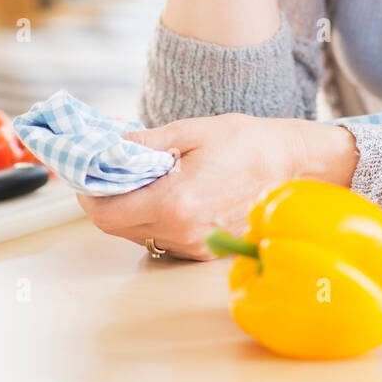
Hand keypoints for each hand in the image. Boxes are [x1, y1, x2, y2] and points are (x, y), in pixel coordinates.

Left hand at [75, 112, 309, 260]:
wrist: (295, 165)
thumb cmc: (247, 142)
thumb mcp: (191, 131)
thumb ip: (145, 143)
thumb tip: (109, 145)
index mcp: (175, 203)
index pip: (107, 213)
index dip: (88, 193)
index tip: (86, 173)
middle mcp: (182, 232)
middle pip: (117, 228)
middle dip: (106, 199)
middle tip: (109, 171)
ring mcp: (195, 246)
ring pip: (139, 234)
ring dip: (130, 208)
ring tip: (142, 177)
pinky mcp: (206, 250)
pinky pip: (163, 238)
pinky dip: (154, 217)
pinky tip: (166, 192)